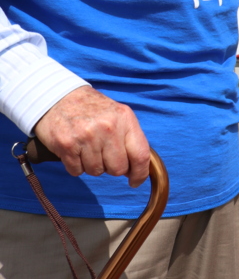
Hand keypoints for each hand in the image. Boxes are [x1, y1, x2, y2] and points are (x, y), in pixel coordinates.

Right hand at [32, 86, 150, 187]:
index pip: (140, 155)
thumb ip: (128, 138)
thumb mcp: (118, 115)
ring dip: (92, 165)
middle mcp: (108, 128)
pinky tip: (75, 150)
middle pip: (117, 168)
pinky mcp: (67, 145)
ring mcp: (87, 137)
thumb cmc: (92, 109)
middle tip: (103, 155)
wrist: (58, 96)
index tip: (135, 181)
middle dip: (111, 168)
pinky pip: (77, 171)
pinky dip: (76, 165)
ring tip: (86, 148)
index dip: (140, 173)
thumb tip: (135, 168)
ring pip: (96, 171)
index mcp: (125, 119)